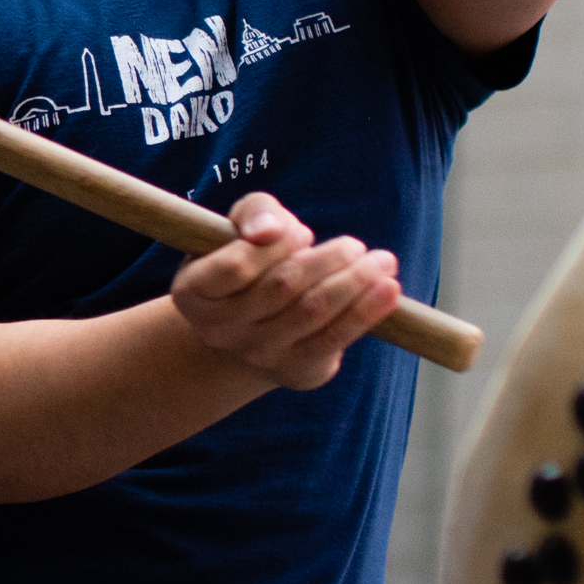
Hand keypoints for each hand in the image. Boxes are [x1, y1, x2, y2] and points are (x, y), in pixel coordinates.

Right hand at [170, 192, 401, 390]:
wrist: (255, 327)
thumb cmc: (250, 262)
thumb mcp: (241, 227)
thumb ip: (254, 213)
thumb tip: (269, 230)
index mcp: (193, 293)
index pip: (235, 266)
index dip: (276, 245)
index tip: (302, 233)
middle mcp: (218, 330)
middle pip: (281, 288)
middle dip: (326, 261)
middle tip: (354, 245)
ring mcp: (256, 355)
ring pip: (312, 313)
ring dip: (353, 282)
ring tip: (382, 261)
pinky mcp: (295, 371)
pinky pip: (334, 339)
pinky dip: (366, 313)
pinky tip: (389, 290)